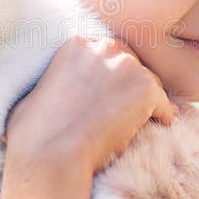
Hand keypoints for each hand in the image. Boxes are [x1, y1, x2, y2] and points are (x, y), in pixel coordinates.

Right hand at [0, 37, 176, 198]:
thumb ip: (60, 78)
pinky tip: (158, 128)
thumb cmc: (35, 134)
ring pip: (148, 82)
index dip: (111, 75)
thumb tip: (63, 91)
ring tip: (144, 122)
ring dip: (146, 101)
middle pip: (130, 62)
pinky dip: (163, 116)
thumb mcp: (39, 91)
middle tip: (129, 109)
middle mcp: (102, 48)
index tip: (111, 94)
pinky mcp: (144, 88)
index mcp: (76, 44)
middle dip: (129, 85)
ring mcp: (125, 66)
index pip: (107, 52)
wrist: (50, 155)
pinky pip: (164, 103)